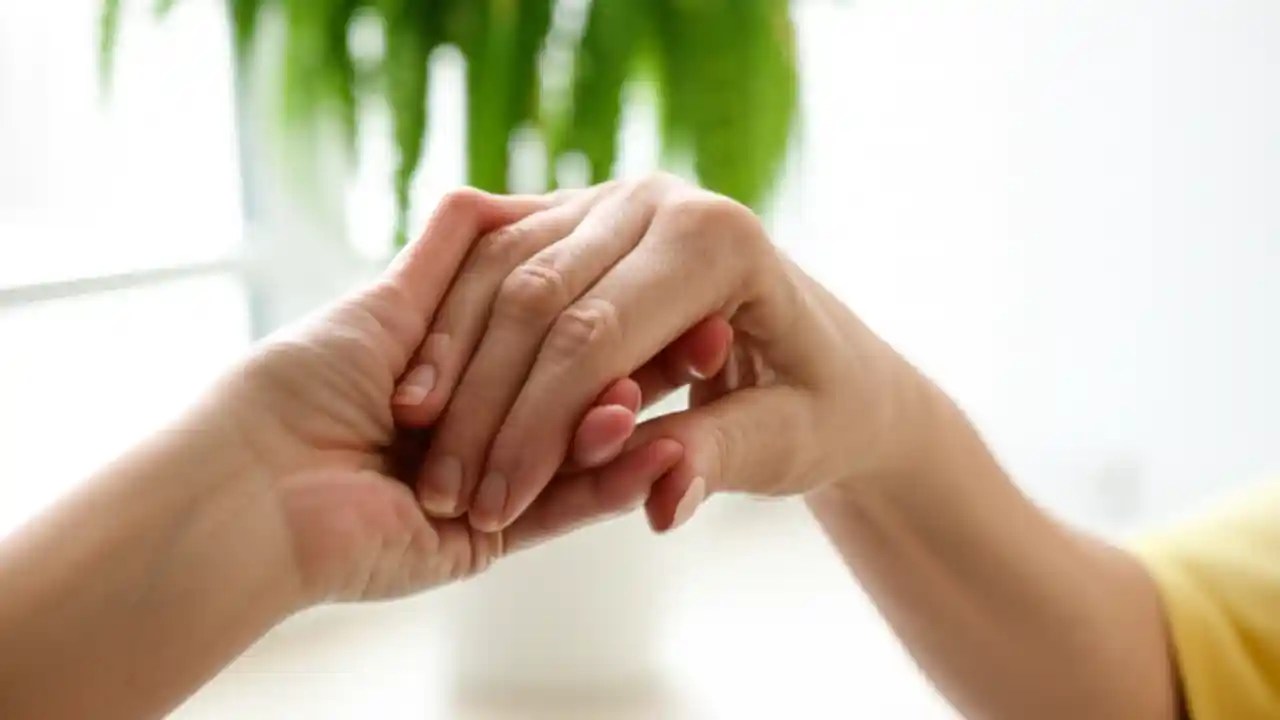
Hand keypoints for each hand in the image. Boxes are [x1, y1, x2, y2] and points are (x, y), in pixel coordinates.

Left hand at [220, 188, 688, 602]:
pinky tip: (664, 447)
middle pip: (575, 394)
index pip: (555, 337)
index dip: (609, 313)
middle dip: (637, 365)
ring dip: (633, 417)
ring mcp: (488, 485)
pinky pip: (566, 509)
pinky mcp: (489, 541)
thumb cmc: (307, 381)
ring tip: (687, 384)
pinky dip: (616, 479)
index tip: (667, 288)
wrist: (257, 476)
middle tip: (707, 339)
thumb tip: (495, 196)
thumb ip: (450, 255)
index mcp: (458, 373)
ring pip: (580, 449)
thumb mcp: (392, 300)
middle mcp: (477, 426)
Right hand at [396, 174, 928, 532]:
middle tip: (451, 500)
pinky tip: (424, 397)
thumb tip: (661, 494)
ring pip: (499, 274)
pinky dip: (453, 327)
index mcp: (720, 241)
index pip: (599, 333)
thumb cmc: (820, 404)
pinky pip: (491, 258)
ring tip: (431, 463)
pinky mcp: (574, 214)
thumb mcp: (789, 442)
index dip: (539, 427)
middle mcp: (660, 200)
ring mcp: (610, 199)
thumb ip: (721, 458)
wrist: (829, 359)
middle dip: (489, 407)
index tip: (499, 512)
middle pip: (537, 299)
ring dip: (456, 369)